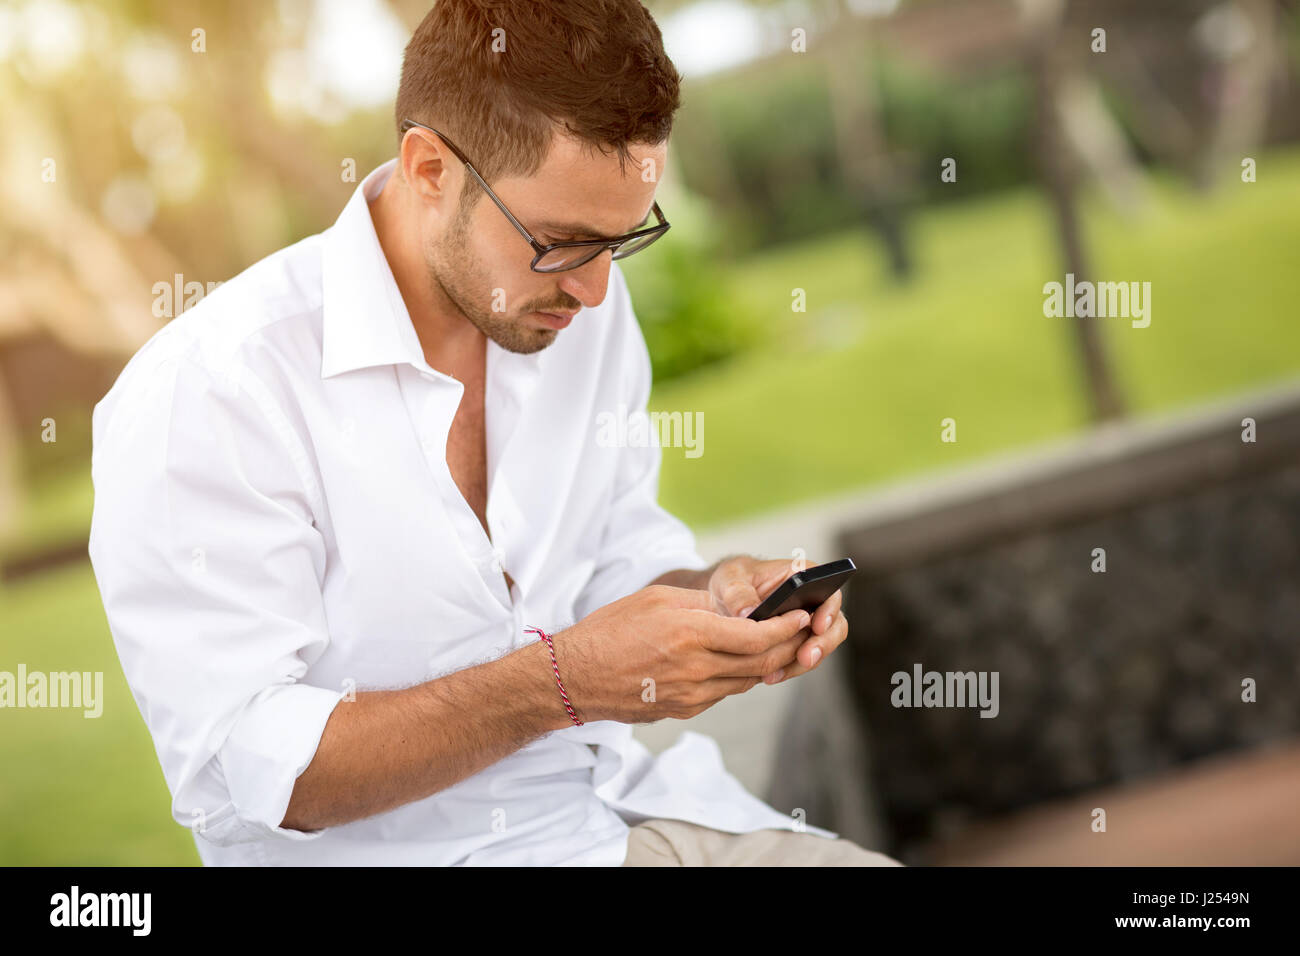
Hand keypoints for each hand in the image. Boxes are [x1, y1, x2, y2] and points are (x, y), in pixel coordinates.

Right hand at [553, 585, 812, 723]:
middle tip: (801, 631)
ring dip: (765, 664)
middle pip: (760, 663)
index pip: (758, 637)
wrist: (575, 678)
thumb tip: (741, 608)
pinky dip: (737, 677)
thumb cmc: (611, 629)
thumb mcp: (657, 599)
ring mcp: (691, 696)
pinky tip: (739, 663)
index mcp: (691, 634)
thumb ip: (703, 603)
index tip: (802, 616)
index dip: (786, 627)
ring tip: (777, 645)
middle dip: (786, 646)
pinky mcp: (683, 710)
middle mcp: (696, 669)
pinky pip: (723, 694)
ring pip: (745, 681)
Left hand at [706, 555, 847, 684]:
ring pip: (821, 647)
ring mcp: (806, 626)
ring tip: (776, 672)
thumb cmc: (733, 581)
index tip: (817, 626)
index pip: (829, 592)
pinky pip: (802, 661)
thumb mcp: (729, 579)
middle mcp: (812, 601)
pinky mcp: (796, 645)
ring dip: (803, 663)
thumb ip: (738, 593)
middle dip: (822, 644)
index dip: (829, 610)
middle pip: (834, 625)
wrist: (722, 601)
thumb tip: (747, 612)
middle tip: (805, 658)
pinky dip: (788, 669)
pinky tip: (769, 675)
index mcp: (804, 576)